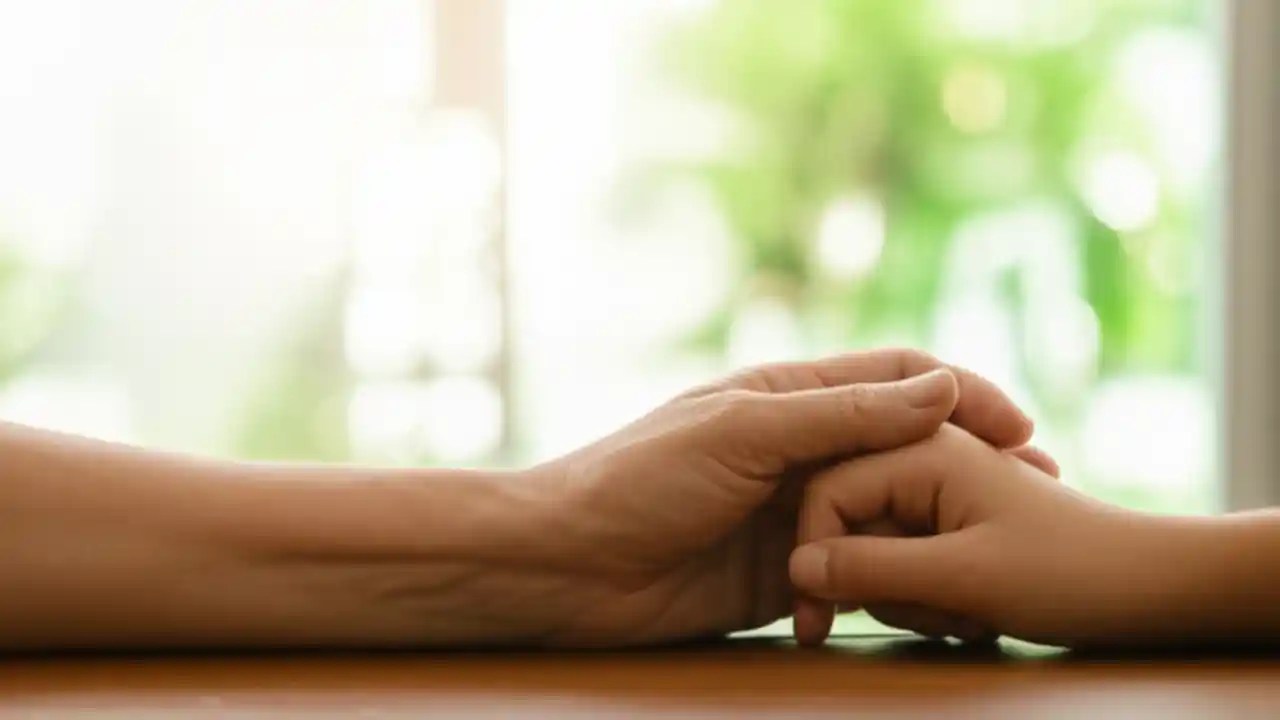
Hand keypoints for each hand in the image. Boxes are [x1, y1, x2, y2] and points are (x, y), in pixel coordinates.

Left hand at [530, 349, 1033, 645]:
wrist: (570, 567)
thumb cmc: (641, 481)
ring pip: (890, 508)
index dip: (962, 394)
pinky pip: (861, 565)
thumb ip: (842, 416)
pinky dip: (901, 575)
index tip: (1023, 429)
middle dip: (972, 462)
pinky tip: (945, 588)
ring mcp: (797, 511)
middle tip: (1041, 490)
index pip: (895, 379)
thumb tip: (942, 390)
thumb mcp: (744, 433)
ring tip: (1009, 540)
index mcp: (787, 394)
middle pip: (904, 444)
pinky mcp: (789, 570)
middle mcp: (799, 448)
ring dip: (945, 521)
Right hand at [789, 424, 1205, 647]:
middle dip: (876, 581)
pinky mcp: (952, 525)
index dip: (816, 553)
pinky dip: (926, 596)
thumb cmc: (1071, 572)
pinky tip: (970, 615)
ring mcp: (940, 492)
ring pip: (875, 549)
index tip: (818, 610)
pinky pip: (907, 562)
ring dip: (907, 597)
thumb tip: (800, 569)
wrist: (1154, 588)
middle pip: (849, 521)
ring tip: (967, 616)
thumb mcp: (964, 577)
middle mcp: (926, 458)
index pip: (827, 490)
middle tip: (933, 615)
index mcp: (925, 447)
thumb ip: (872, 569)